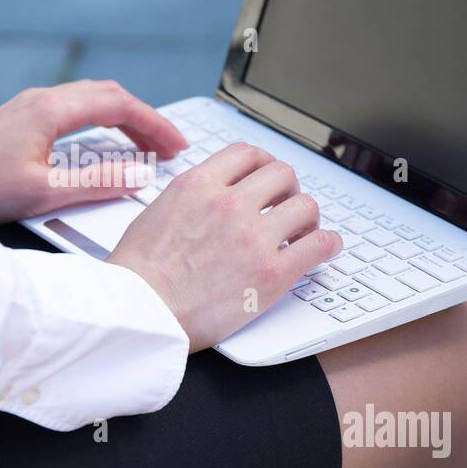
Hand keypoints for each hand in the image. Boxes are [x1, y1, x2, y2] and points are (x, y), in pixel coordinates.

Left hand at [0, 79, 188, 223]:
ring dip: (125, 117)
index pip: (119, 105)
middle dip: (145, 119)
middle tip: (169, 147)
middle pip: (110, 94)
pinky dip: (103, 119)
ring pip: (93, 97)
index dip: (154, 125)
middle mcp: (43, 98)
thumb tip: (139, 175)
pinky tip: (108, 141)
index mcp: (51, 110)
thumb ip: (96, 183)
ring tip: (146, 145)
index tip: (176, 147)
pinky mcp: (24, 115)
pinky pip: (76, 106)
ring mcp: (32, 104)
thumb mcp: (43, 192)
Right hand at [107, 143, 342, 351]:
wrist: (139, 312)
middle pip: (282, 175)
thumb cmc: (138, 273)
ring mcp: (253, 237)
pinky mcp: (271, 273)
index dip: (263, 164)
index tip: (266, 177)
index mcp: (199, 185)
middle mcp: (229, 204)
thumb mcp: (157, 212)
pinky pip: (318, 245)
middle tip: (285, 206)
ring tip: (303, 232)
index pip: (247, 154)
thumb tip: (209, 199)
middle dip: (287, 189)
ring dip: (308, 217)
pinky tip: (325, 247)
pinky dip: (328, 243)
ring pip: (306, 206)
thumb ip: (190, 198)